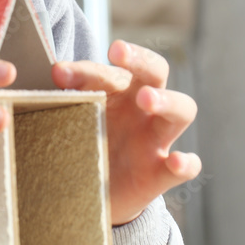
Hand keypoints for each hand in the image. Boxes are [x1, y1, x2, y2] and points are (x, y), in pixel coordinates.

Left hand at [52, 40, 200, 225]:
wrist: (91, 192)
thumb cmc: (84, 142)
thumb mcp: (74, 118)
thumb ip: (69, 96)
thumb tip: (57, 70)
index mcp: (119, 89)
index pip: (110, 69)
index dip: (86, 70)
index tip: (61, 73)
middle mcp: (142, 108)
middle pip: (156, 72)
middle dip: (141, 60)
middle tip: (118, 52)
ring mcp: (155, 139)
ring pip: (182, 110)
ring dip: (167, 100)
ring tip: (146, 98)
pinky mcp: (159, 174)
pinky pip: (185, 167)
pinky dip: (186, 163)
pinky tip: (176, 160)